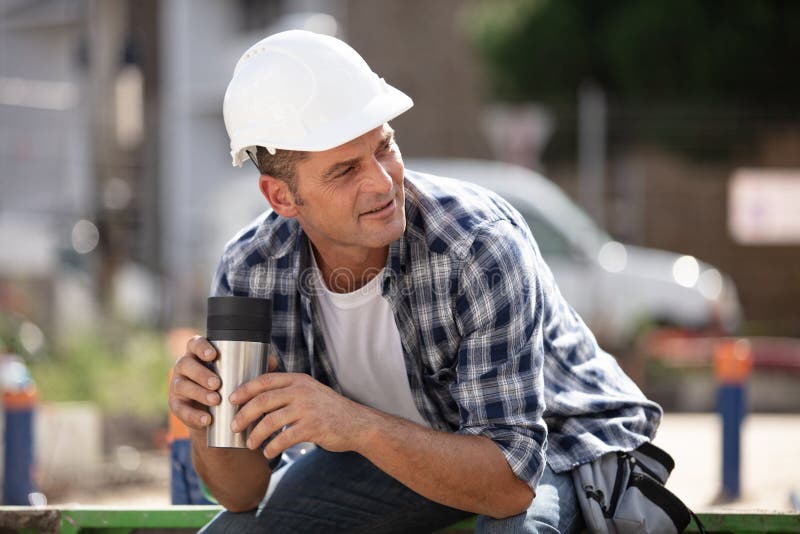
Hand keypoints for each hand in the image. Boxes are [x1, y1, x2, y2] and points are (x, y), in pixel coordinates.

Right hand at [169, 335, 277, 429]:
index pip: (194, 344)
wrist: (216, 414)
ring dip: (198, 393)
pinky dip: (194, 416)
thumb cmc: (230, 384)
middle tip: (217, 383)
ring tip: (216, 400)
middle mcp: (185, 366)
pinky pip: (180, 410)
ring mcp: (177, 386)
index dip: (201, 347)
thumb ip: (257, 366)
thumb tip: (272, 360)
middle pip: (186, 364)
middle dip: (201, 374)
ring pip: (182, 386)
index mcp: (198, 354)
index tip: (213, 355)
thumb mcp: (242, 374)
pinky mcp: (176, 405)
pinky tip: (207, 419)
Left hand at [229, 373, 371, 458]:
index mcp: (298, 380)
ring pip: (270, 422)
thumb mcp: (310, 390)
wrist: (356, 423)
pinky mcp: (312, 427)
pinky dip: (272, 448)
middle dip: (244, 415)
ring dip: (255, 435)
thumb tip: (256, 395)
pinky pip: (284, 439)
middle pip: (263, 401)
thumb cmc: (328, 409)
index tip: (231, 400)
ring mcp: (307, 409)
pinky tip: (268, 453)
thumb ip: (288, 389)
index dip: (245, 389)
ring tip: (250, 444)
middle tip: (234, 426)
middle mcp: (301, 391)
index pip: (265, 380)